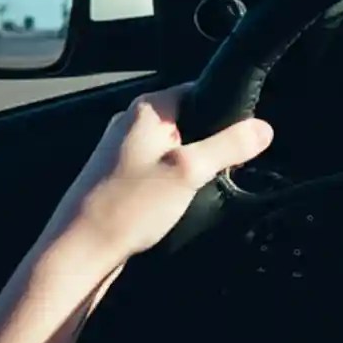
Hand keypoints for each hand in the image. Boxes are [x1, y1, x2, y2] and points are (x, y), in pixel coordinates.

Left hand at [40, 83, 273, 265]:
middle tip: (221, 171)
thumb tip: (262, 128)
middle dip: (210, 146)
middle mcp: (131, 125)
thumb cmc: (126, 207)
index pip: (197, 91)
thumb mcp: (190, 171)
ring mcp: (122, 152)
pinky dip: (173, 185)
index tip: (241, 137)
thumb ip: (229, 146)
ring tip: (193, 193)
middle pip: (189, 123)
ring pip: (175, 150)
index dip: (225, 113)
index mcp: (146, 110)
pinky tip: (173, 206)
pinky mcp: (120, 179)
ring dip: (191, 169)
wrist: (80, 250)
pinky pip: (159, 172)